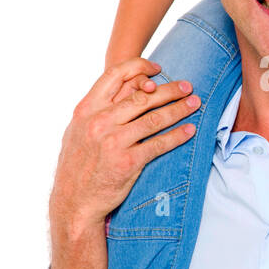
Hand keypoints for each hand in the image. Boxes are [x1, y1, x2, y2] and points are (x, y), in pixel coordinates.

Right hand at [49, 58, 200, 234]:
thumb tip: (127, 90)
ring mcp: (114, 141)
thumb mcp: (78, 130)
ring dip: (179, 109)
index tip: (158, 68)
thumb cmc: (77, 164)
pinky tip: (190, 130)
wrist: (73, 201)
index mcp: (87, 109)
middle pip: (142, 96)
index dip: (140, 67)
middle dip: (169, 89)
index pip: (115, 76)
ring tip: (195, 104)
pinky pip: (159, 144)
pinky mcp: (128, 162)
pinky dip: (177, 136)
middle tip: (188, 87)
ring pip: (154, 118)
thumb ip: (99, 110)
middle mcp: (100, 122)